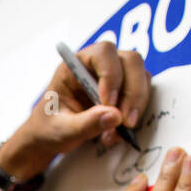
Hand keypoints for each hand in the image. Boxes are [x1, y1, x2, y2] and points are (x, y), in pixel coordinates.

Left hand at [0, 41, 150, 179]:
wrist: (50, 137)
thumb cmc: (49, 127)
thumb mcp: (61, 129)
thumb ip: (85, 123)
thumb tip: (115, 116)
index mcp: (76, 65)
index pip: (104, 53)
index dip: (111, 75)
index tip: (108, 103)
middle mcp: (98, 65)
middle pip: (131, 61)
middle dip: (132, 92)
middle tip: (124, 121)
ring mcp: (114, 76)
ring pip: (141, 76)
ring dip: (135, 105)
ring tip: (116, 133)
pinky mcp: (124, 92)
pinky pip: (141, 95)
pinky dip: (135, 114)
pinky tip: (116, 134)